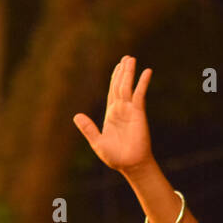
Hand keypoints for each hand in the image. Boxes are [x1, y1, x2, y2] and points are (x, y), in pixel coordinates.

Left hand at [73, 56, 152, 173]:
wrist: (130, 165)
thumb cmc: (115, 157)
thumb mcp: (97, 142)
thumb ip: (88, 129)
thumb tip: (76, 116)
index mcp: (111, 114)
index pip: (112, 92)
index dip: (114, 78)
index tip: (118, 67)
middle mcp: (121, 110)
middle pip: (120, 86)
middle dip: (123, 71)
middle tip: (127, 57)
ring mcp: (130, 110)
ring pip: (128, 87)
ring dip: (129, 73)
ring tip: (131, 59)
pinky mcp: (138, 113)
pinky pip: (140, 95)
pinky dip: (142, 83)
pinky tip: (146, 72)